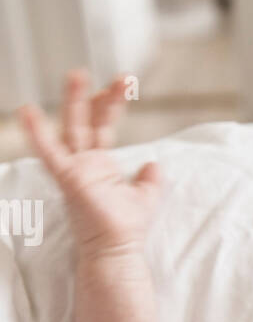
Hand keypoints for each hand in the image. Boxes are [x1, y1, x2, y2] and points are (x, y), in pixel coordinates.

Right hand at [18, 67, 161, 256]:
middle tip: (103, 71)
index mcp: (100, 164)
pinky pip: (50, 153)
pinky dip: (38, 134)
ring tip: (76, 74)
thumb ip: (151, 178)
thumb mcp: (147, 196)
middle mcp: (84, 163)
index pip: (103, 125)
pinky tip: (27, 111)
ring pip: (72, 129)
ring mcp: (74, 169)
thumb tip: (155, 164)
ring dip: (74, 102)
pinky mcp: (68, 179)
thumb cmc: (126, 228)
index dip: (111, 102)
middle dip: (94, 95)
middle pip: (87, 120)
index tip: (123, 81)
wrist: (117, 250)